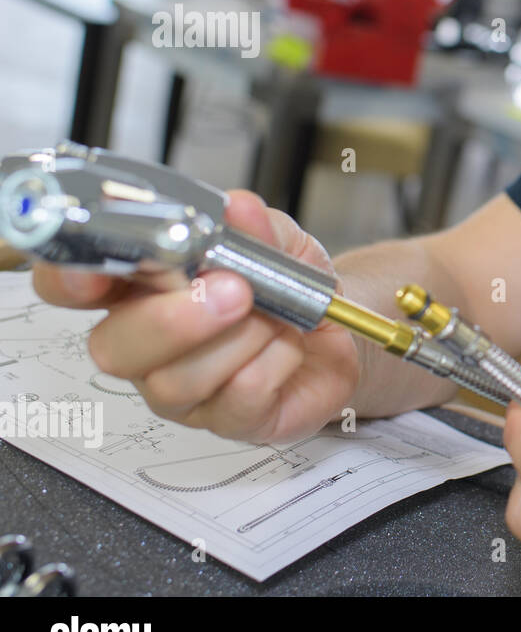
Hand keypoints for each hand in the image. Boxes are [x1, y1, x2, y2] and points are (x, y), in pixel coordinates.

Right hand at [31, 190, 359, 442]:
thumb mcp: (276, 238)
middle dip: (171, 320)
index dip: (70, 279)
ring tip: (276, 316)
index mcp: (139, 288)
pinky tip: (290, 345)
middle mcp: (148, 344)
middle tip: (234, 291)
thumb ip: (251, 224)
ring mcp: (183, 391)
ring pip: (175, 381)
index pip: (72, 284)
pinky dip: (273, 362)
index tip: (96, 270)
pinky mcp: (231, 420)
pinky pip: (236, 399)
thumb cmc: (288, 285)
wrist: (339, 328)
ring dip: (237, 339)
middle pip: (113, 348)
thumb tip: (237, 210)